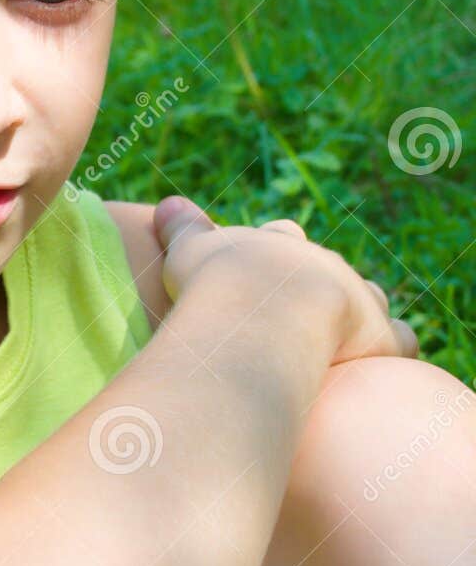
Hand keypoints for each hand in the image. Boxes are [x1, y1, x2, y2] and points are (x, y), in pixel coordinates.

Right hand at [154, 196, 416, 364]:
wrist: (268, 313)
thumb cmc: (219, 282)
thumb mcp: (188, 249)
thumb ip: (182, 227)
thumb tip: (167, 202)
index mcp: (278, 246)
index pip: (280, 237)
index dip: (272, 247)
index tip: (261, 262)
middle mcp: (323, 265)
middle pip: (327, 266)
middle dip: (316, 282)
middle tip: (299, 305)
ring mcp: (356, 297)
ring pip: (369, 297)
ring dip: (361, 312)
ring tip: (345, 336)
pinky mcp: (379, 336)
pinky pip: (397, 340)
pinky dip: (390, 349)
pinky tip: (376, 364)